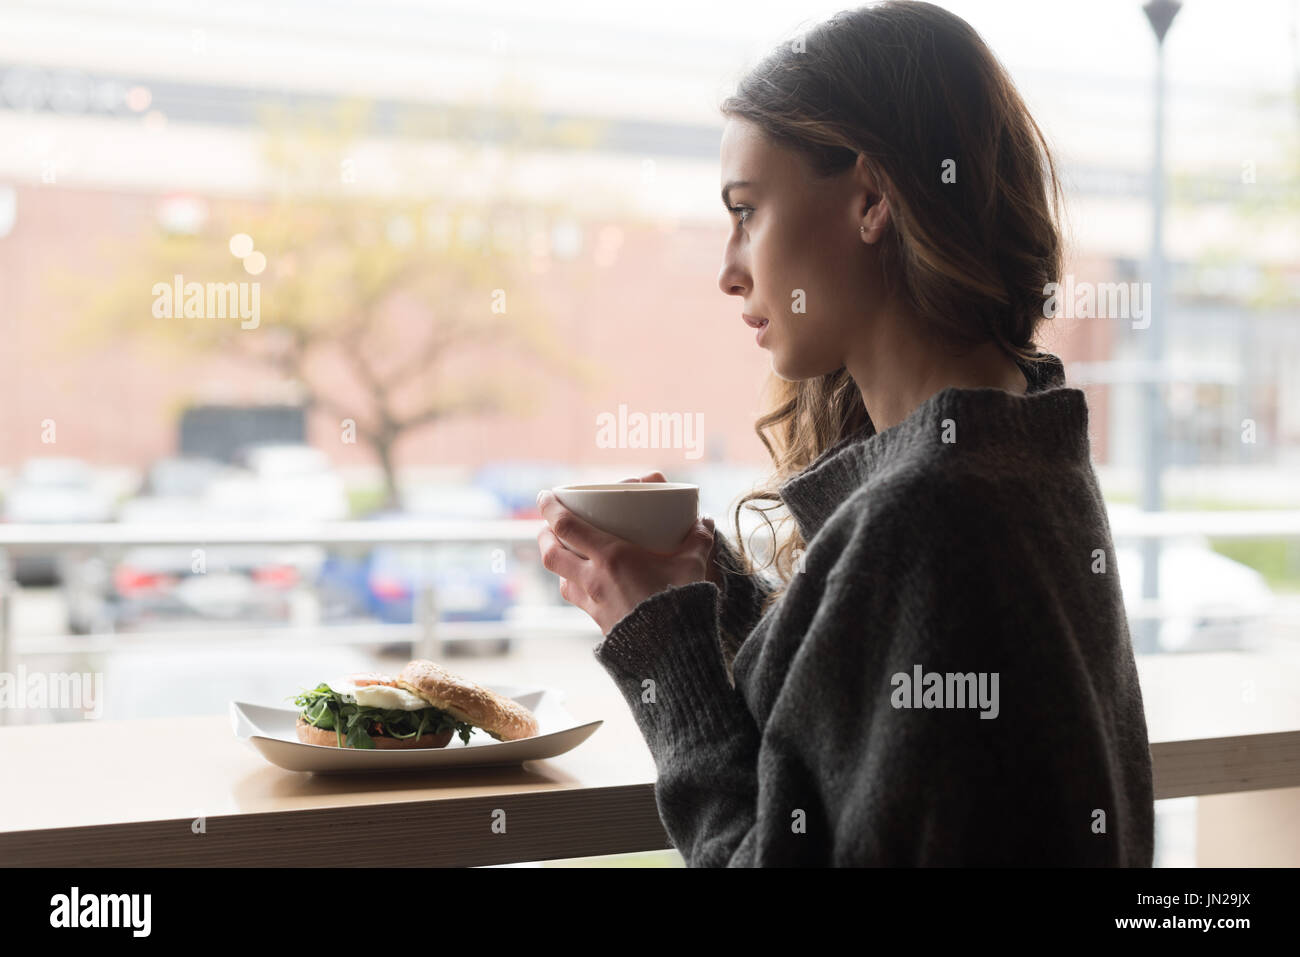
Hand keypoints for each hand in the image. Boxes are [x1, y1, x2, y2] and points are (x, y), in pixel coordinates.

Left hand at [536, 471, 715, 635]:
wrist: (672, 652)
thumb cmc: (680, 604)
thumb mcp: (692, 565)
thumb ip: (698, 539)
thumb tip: (704, 521)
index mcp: (611, 557)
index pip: (566, 526)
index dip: (550, 508)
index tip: (546, 496)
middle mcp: (593, 578)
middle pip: (550, 552)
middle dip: (544, 534)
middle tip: (550, 524)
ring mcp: (593, 602)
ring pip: (558, 577)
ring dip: (556, 561)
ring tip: (564, 551)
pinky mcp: (599, 621)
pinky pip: (575, 598)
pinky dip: (572, 585)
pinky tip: (583, 581)